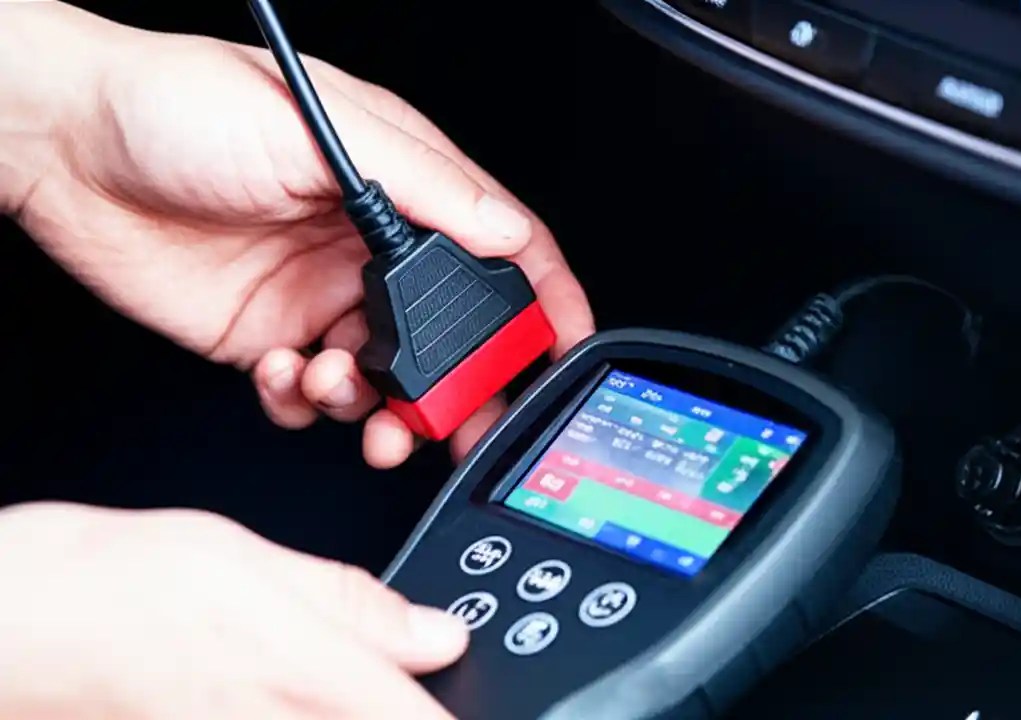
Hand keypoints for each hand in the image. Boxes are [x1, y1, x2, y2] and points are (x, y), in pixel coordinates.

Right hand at [0, 502, 466, 718]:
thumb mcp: (240, 557)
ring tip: (331, 683)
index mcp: (302, 677)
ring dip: (360, 713)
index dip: (458, 714)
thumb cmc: (98, 587)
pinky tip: (277, 698)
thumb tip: (434, 632)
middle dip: (406, 709)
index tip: (480, 698)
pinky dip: (302, 719)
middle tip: (395, 682)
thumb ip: (347, 602)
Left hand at [1, 3, 593, 466]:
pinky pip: (310, 393)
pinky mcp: (267, 337)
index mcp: (402, 187)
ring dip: (379, 405)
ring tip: (346, 391)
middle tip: (451, 421)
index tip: (565, 351)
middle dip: (462, 387)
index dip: (543, 302)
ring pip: (387, 378)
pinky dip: (303, 402)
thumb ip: (425, 186)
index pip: (501, 249)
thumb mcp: (321, 130)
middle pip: (453, 334)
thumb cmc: (183, 104)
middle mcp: (370, 247)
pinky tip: (280, 372)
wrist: (65, 144)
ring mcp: (321, 296)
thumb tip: (507, 232)